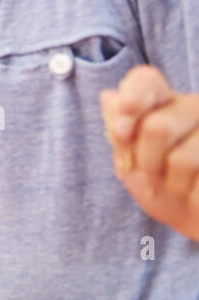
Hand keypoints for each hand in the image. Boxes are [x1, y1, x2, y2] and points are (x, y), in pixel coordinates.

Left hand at [102, 65, 198, 240]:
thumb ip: (120, 131)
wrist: (192, 219)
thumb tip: (109, 96)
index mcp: (161, 101)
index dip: (132, 100)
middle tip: (148, 177)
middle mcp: (192, 106)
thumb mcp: (129, 163)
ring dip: (169, 184)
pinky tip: (194, 196)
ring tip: (174, 188)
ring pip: (182, 159)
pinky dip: (192, 196)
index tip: (120, 131)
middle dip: (144, 163)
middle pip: (156, 127)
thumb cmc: (159, 187)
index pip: (145, 80)